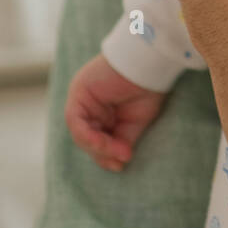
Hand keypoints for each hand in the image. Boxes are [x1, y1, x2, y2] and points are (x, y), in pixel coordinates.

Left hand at [65, 54, 166, 171]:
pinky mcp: (78, 92)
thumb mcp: (135, 121)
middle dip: (103, 153)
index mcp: (103, 110)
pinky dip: (89, 136)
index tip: (120, 166)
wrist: (151, 61)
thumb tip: (118, 162)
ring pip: (81, 133)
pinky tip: (103, 144)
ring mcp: (82, 98)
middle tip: (119, 163)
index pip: (97, 138)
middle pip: (88, 138)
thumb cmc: (148, 87)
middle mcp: (90, 104)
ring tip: (120, 153)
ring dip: (98, 147)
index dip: (106, 154)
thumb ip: (122, 140)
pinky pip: (76, 122)